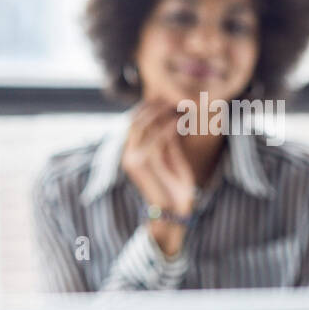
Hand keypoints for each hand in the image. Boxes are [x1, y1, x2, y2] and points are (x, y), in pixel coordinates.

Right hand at [120, 99, 196, 257]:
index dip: (147, 108)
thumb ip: (168, 141)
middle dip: (153, 106)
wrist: (171, 211)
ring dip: (163, 113)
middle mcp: (128, 154)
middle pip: (135, 119)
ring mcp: (134, 158)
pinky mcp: (144, 162)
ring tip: (179, 107)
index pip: (132, 122)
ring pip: (146, 124)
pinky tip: (181, 121)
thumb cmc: (173, 187)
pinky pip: (158, 136)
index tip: (164, 99)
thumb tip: (174, 119)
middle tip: (172, 98)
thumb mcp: (170, 159)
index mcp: (130, 154)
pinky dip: (170, 126)